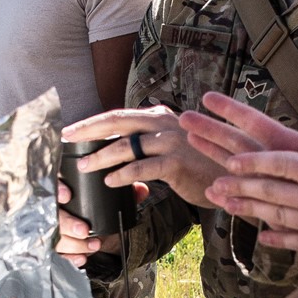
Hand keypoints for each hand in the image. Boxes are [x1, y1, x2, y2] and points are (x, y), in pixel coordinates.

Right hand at [55, 180, 149, 267]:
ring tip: (94, 245)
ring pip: (56, 237)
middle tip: (84, 230)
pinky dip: (70, 257)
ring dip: (74, 243)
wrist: (91, 228)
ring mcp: (54, 229)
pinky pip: (58, 254)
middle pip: (54, 216)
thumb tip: (142, 189)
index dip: (57, 190)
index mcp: (65, 191)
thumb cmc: (96, 208)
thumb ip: (126, 192)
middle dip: (68, 224)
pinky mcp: (57, 246)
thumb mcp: (110, 198)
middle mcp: (56, 210)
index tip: (68, 195)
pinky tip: (82, 258)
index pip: (54, 186)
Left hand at [61, 106, 223, 207]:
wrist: (230, 176)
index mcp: (160, 116)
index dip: (93, 122)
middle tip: (66, 139)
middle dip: (88, 130)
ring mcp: (171, 141)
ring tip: (84, 166)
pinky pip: (143, 168)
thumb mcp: (171, 146)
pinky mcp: (176, 162)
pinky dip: (123, 174)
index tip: (72, 130)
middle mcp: (164, 122)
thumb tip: (116, 153)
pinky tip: (110, 181)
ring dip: (101, 157)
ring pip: (126, 146)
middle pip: (117, 122)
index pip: (119, 115)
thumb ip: (146, 144)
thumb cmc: (198, 163)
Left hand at [204, 87, 297, 268]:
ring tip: (225, 205)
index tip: (228, 158)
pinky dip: (277, 238)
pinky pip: (296, 242)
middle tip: (212, 184)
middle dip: (237, 184)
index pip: (277, 162)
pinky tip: (263, 236)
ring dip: (247, 209)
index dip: (250, 160)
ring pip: (275, 216)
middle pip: (268, 190)